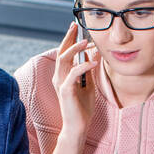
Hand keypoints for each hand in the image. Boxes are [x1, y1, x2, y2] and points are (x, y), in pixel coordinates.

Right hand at [53, 21, 98, 137]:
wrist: (78, 127)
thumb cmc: (82, 108)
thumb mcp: (89, 85)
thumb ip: (89, 70)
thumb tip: (94, 54)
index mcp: (64, 75)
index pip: (65, 53)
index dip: (69, 40)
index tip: (76, 28)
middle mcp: (59, 77)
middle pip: (62, 52)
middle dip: (68, 38)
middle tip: (75, 26)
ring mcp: (61, 84)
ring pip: (64, 60)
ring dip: (75, 49)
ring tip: (86, 42)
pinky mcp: (65, 91)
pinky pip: (73, 74)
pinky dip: (83, 66)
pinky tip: (93, 62)